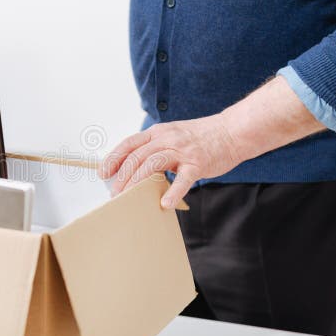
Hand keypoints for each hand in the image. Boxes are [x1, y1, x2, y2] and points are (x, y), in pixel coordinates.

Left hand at [99, 114, 242, 208]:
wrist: (232, 131)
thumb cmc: (202, 137)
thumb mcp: (173, 135)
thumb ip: (156, 149)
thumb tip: (137, 170)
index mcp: (159, 132)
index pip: (129, 143)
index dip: (113, 158)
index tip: (103, 173)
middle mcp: (167, 139)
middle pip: (137, 156)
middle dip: (122, 176)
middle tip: (114, 193)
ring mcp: (182, 151)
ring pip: (152, 164)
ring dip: (137, 182)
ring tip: (128, 198)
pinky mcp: (198, 163)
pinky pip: (182, 179)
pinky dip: (173, 192)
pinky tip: (165, 203)